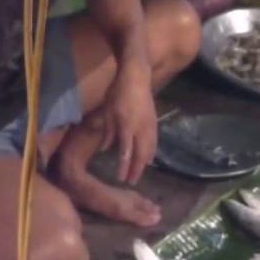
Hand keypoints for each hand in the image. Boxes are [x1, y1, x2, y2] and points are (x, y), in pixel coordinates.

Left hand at [86, 57, 155, 183]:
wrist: (137, 77)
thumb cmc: (118, 93)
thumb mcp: (107, 112)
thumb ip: (108, 132)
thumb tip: (105, 149)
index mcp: (127, 127)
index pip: (126, 152)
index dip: (124, 167)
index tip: (121, 179)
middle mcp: (140, 129)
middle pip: (140, 154)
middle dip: (136, 169)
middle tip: (132, 182)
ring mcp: (149, 126)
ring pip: (149, 149)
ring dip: (144, 163)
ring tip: (139, 173)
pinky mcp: (154, 122)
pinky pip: (154, 142)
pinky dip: (151, 152)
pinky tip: (149, 158)